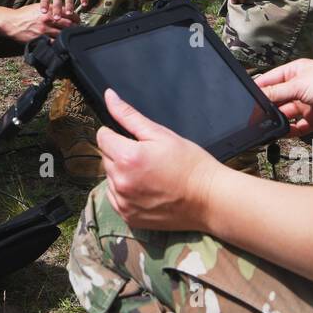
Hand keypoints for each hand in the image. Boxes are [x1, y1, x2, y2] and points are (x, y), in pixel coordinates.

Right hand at [0, 2, 74, 42]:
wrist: (12, 22)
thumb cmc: (24, 14)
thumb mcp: (38, 7)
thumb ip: (50, 8)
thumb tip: (63, 10)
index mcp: (48, 10)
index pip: (67, 12)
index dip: (76, 17)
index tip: (78, 19)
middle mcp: (47, 19)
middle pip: (68, 24)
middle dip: (75, 27)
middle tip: (77, 29)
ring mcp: (44, 30)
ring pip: (62, 34)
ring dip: (68, 35)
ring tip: (71, 36)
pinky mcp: (40, 38)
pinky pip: (54, 42)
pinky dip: (59, 43)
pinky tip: (61, 43)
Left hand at [96, 89, 222, 230]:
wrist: (209, 199)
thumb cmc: (190, 164)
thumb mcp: (161, 134)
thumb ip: (129, 115)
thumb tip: (109, 96)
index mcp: (126, 158)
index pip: (102, 137)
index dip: (116, 133)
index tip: (134, 139)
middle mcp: (120, 182)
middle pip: (106, 158)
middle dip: (120, 153)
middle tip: (147, 157)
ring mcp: (124, 202)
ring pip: (110, 178)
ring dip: (122, 173)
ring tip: (149, 174)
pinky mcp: (129, 217)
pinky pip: (116, 198)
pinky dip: (125, 192)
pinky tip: (146, 189)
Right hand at [254, 60, 312, 135]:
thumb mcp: (300, 85)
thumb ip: (277, 93)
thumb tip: (258, 96)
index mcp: (295, 72)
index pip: (270, 80)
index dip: (258, 89)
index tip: (246, 99)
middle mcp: (299, 88)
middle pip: (276, 99)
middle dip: (267, 107)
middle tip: (253, 116)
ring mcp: (306, 104)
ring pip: (285, 114)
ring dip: (277, 120)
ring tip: (266, 126)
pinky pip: (297, 127)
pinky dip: (289, 131)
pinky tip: (281, 133)